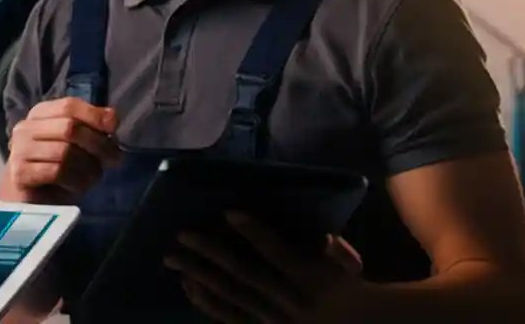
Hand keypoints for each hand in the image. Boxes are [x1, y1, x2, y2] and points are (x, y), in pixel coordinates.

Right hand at [0, 97, 121, 203]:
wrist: (32, 205)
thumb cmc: (59, 172)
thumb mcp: (79, 146)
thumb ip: (93, 129)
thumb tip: (111, 118)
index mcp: (40, 115)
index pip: (68, 105)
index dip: (94, 115)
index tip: (112, 128)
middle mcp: (26, 128)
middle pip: (69, 128)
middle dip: (98, 144)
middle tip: (113, 160)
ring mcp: (20, 150)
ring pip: (65, 152)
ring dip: (87, 168)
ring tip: (91, 178)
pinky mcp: (20, 173)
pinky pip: (57, 172)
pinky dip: (74, 181)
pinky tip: (75, 186)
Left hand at [165, 212, 363, 322]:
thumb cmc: (347, 291)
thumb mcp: (350, 272)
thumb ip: (340, 254)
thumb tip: (325, 238)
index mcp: (311, 280)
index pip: (279, 253)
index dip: (254, 233)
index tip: (228, 212)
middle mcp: (288, 301)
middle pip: (244, 274)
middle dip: (211, 252)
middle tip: (182, 233)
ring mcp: (272, 320)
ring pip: (231, 296)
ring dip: (200, 275)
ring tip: (174, 259)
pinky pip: (228, 317)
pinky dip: (206, 301)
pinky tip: (188, 286)